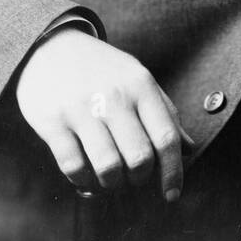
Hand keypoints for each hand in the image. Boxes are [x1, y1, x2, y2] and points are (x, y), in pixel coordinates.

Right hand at [16, 28, 193, 200]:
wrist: (51, 45)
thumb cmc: (102, 70)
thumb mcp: (137, 79)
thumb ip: (164, 113)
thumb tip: (188, 149)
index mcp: (140, 85)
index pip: (166, 137)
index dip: (173, 173)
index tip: (172, 195)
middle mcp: (113, 95)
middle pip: (139, 158)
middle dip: (139, 179)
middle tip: (133, 178)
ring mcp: (80, 108)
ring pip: (107, 167)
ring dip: (111, 184)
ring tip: (109, 178)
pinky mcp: (51, 121)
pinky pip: (73, 166)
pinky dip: (82, 180)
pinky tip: (85, 173)